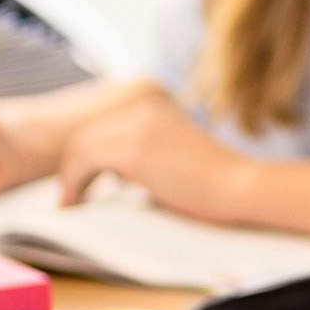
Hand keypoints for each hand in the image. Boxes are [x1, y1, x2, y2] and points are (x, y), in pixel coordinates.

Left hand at [54, 86, 252, 221]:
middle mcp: (145, 108)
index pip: (101, 127)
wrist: (239, 187)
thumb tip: (110, 173)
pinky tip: (77, 202)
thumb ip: (144, 153)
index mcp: (156, 106)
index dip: (83, 159)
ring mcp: (140, 126)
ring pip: (80, 146)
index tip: (81, 188)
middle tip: (70, 199)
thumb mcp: (172, 154)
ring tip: (72, 203)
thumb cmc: (212, 182)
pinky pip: (86, 161)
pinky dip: (73, 183)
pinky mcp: (135, 150)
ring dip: (70, 177)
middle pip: (85, 134)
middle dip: (71, 168)